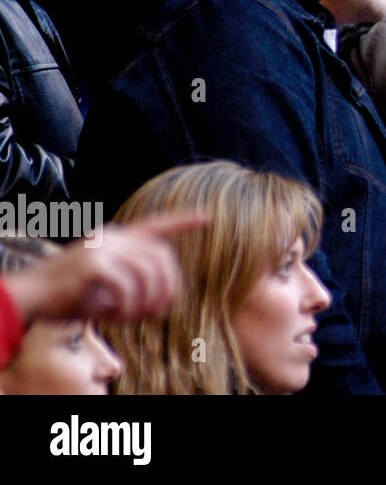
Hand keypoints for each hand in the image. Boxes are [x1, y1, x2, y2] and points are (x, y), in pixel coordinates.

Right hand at [3, 212, 206, 323]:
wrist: (29, 297)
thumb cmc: (69, 296)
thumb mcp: (108, 286)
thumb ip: (135, 283)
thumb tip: (168, 301)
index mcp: (117, 237)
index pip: (157, 224)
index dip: (183, 221)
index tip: (207, 216)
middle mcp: (112, 236)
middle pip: (162, 257)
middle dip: (169, 287)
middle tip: (160, 312)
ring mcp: (102, 247)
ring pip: (148, 272)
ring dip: (148, 300)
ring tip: (135, 316)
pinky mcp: (92, 264)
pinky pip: (128, 286)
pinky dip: (128, 306)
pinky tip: (116, 316)